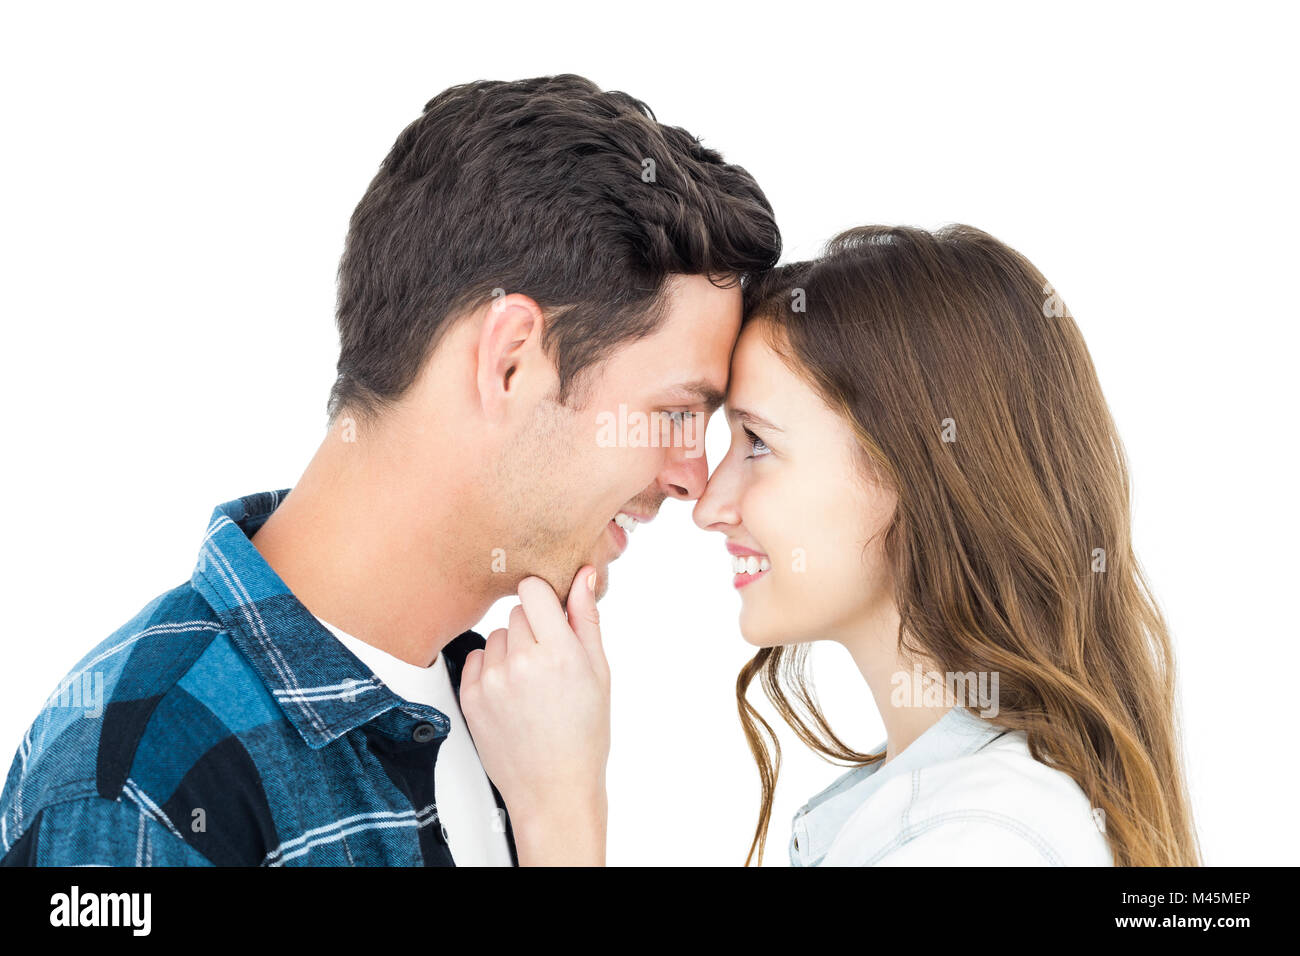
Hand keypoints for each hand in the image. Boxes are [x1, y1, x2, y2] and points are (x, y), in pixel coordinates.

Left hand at [459, 564, 609, 864]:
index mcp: (560, 653)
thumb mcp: (598, 673)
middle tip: (549, 663)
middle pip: (517, 612)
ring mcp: (492, 680)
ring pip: (498, 636)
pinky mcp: (470, 697)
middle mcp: (522, 662)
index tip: (552, 614)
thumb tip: (583, 575)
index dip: (544, 598)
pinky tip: (511, 695)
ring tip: (531, 685)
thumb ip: (586, 619)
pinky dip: (492, 670)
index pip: (533, 589)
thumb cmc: (583, 734)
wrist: (553, 789)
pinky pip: (478, 659)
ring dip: (512, 649)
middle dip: (534, 628)